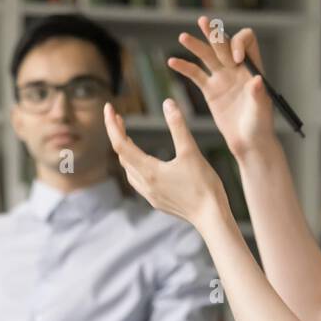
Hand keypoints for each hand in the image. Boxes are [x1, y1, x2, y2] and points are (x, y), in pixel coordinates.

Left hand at [103, 99, 229, 232]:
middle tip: (120, 117)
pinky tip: (143, 163)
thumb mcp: (192, 152)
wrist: (211, 217)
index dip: (112, 124)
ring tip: (128, 137)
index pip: (121, 144)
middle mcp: (145, 184)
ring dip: (125, 152)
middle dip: (118, 134)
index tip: (109, 108)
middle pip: (122, 156)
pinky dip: (134, 167)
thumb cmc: (204, 185)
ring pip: (128, 170)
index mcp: (149, 171)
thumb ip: (178, 126)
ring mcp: (150, 195)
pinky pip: (137, 181)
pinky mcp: (157, 201)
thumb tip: (168, 103)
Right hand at [169, 16, 273, 159]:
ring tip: (183, 37)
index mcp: (251, 68)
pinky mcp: (210, 91)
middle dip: (213, 34)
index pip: (246, 42)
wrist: (249, 143)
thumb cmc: (260, 127)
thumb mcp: (261, 110)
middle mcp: (236, 69)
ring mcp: (222, 78)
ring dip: (196, 45)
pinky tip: (172, 62)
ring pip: (207, 56)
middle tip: (204, 22)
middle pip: (223, 43)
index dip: (238, 44)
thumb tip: (257, 79)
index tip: (234, 59)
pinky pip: (196, 75)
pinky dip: (184, 67)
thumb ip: (258, 94)